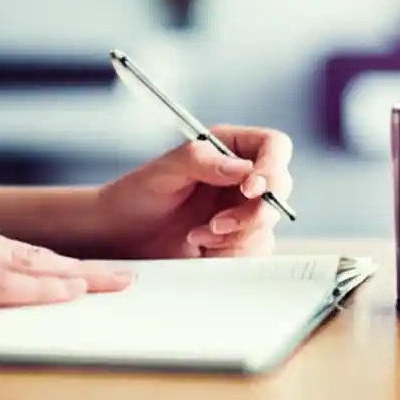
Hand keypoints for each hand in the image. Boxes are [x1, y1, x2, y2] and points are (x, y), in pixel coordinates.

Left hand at [94, 126, 293, 258]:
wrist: (119, 235)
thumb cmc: (135, 195)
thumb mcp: (162, 171)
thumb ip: (200, 161)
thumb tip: (241, 168)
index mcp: (228, 148)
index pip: (274, 146)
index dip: (272, 166)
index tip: (251, 187)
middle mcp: (241, 177)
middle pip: (279, 189)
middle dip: (252, 212)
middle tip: (216, 223)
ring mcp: (242, 210)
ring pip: (268, 225)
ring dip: (236, 236)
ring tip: (198, 235)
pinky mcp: (237, 240)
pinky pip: (255, 250)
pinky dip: (230, 253)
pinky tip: (202, 249)